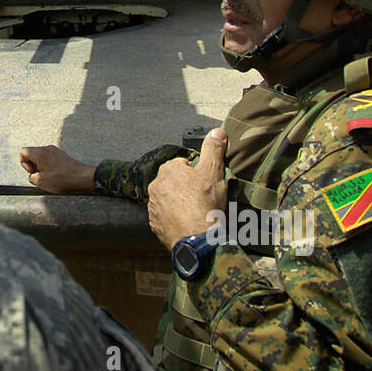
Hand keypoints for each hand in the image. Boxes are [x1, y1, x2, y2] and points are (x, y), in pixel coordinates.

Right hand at [20, 145, 95, 192]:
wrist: (82, 177)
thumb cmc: (63, 179)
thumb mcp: (41, 182)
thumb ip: (31, 177)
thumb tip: (33, 176)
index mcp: (40, 152)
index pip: (23, 152)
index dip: (24, 164)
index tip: (34, 172)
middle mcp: (47, 148)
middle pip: (32, 155)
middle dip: (33, 167)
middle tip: (42, 175)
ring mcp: (55, 151)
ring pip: (40, 158)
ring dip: (42, 168)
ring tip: (50, 177)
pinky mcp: (61, 156)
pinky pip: (49, 160)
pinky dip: (49, 168)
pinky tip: (56, 176)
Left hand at [147, 128, 227, 249]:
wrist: (197, 238)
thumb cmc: (205, 202)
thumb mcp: (214, 171)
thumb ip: (214, 149)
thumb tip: (218, 132)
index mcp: (168, 170)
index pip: (183, 165)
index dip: (197, 173)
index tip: (206, 183)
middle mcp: (155, 186)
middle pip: (175, 182)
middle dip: (187, 188)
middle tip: (203, 198)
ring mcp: (153, 206)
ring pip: (169, 200)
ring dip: (180, 203)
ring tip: (197, 212)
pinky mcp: (155, 224)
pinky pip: (166, 217)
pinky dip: (175, 219)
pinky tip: (188, 223)